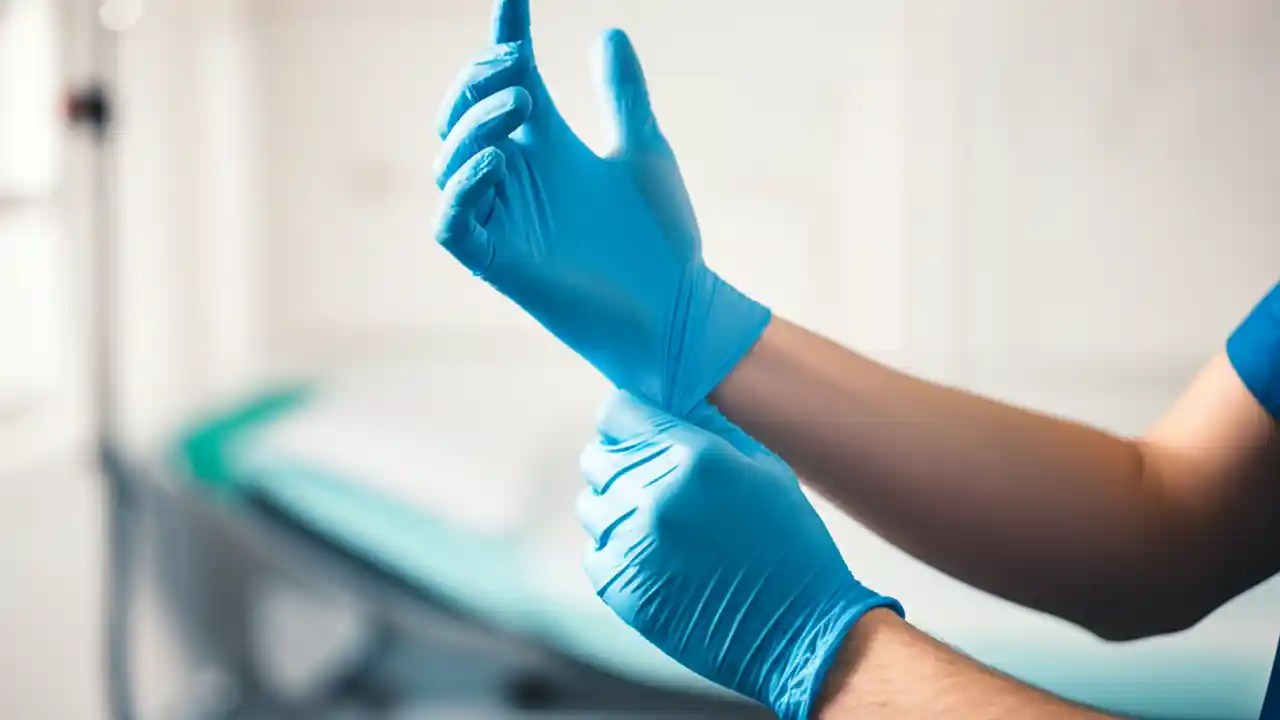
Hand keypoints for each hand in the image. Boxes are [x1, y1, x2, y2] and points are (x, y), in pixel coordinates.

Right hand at [432, 0, 769, 414]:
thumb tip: (609, 32)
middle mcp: (515, 179)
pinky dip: (465, 185)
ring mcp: (501, 219)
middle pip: (462, 115)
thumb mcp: (642, 149)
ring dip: (475, 122)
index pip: (505, 83)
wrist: (676, 306)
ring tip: (521, 102)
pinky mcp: (496, 261)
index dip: (501, 37)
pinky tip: (500, 159)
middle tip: (518, 64)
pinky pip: (453, 221)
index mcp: (544, 148)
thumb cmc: (661, 238)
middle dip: (476, 80)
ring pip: (450, 160)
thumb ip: (622, 94)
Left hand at [577, 392, 901, 719]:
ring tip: (663, 524)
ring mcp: (633, 545)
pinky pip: (596, 552)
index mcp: (693, 459)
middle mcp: (654, 496)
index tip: (643, 428)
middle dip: (623, 460)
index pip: (618, 413)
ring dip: (618, 507)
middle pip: (598, 456)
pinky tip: (659, 558)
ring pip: (592, 504)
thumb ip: (710, 427)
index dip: (630, 417)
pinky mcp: (622, 587)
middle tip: (658, 479)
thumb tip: (671, 399)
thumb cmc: (790, 543)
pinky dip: (618, 551)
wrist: (799, 630)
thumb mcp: (765, 468)